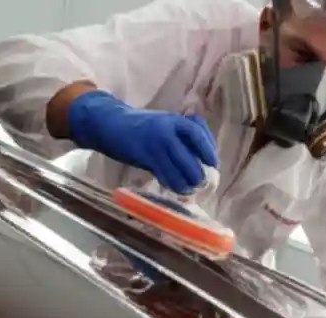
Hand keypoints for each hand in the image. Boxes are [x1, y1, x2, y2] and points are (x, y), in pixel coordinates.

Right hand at [67, 91, 218, 193]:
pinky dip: (171, 183)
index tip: (213, 163)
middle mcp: (165, 131)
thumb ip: (182, 135)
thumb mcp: (166, 122)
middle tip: (201, 182)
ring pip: (176, 170)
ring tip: (189, 188)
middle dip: (197, 173)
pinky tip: (174, 187)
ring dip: (185, 183)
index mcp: (173, 120)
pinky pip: (163, 175)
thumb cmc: (144, 126)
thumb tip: (202, 158)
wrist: (113, 125)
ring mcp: (154, 145)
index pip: (197, 132)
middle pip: (188, 157)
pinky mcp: (144, 158)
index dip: (208, 149)